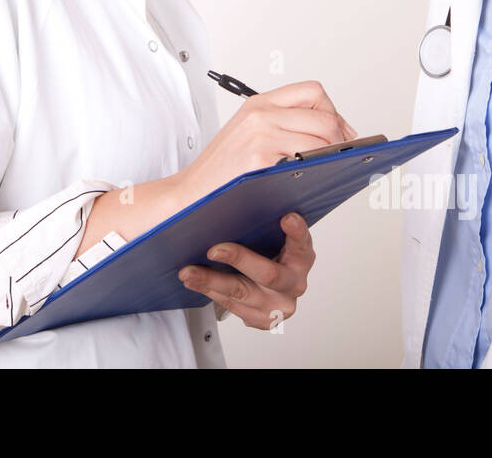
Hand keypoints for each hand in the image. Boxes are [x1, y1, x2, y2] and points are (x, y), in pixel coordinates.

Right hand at [177, 80, 355, 202]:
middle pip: (324, 115)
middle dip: (341, 137)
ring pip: (322, 137)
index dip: (334, 111)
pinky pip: (308, 159)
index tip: (341, 132)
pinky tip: (313, 177)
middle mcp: (260, 114)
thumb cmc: (220, 170)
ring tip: (328, 168)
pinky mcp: (262, 159)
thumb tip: (328, 131)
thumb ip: (280, 124)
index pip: (312, 91)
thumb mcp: (247, 132)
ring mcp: (261, 135)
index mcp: (258, 103)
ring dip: (332, 155)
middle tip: (342, 155)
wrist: (190, 193)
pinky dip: (317, 169)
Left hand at [177, 212, 314, 330]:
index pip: (302, 242)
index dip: (296, 231)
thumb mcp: (268, 227)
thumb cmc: (262, 248)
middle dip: (239, 259)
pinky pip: (231, 306)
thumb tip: (264, 172)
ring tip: (189, 271)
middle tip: (214, 249)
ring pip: (242, 293)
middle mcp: (294, 282)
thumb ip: (266, 205)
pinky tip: (195, 281)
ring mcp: (278, 304)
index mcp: (301, 256)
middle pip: (269, 273)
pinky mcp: (261, 319)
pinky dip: (210, 291)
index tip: (286, 217)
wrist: (259, 282)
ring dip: (212, 281)